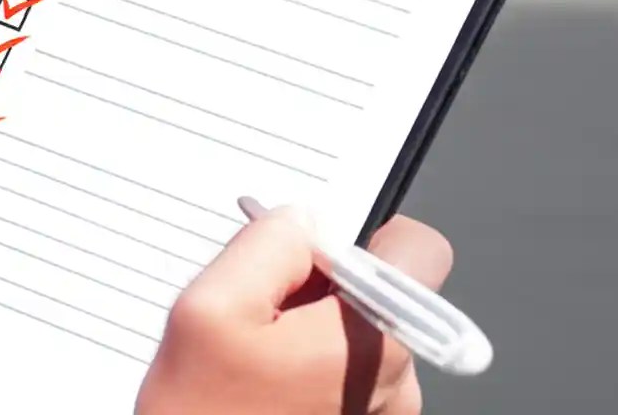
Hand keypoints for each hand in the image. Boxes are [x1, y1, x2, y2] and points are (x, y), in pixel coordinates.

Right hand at [137, 205, 452, 414]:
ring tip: (256, 358)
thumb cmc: (198, 414)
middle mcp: (398, 384)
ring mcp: (383, 414)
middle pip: (382, 291)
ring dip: (312, 329)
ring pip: (361, 332)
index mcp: (376, 343)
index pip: (419, 251)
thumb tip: (308, 222)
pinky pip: (348, 373)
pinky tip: (265, 383)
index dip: (361, 240)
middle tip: (263, 315)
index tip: (310, 262)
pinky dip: (310, 365)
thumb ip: (269, 243)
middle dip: (324, 288)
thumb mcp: (210, 306)